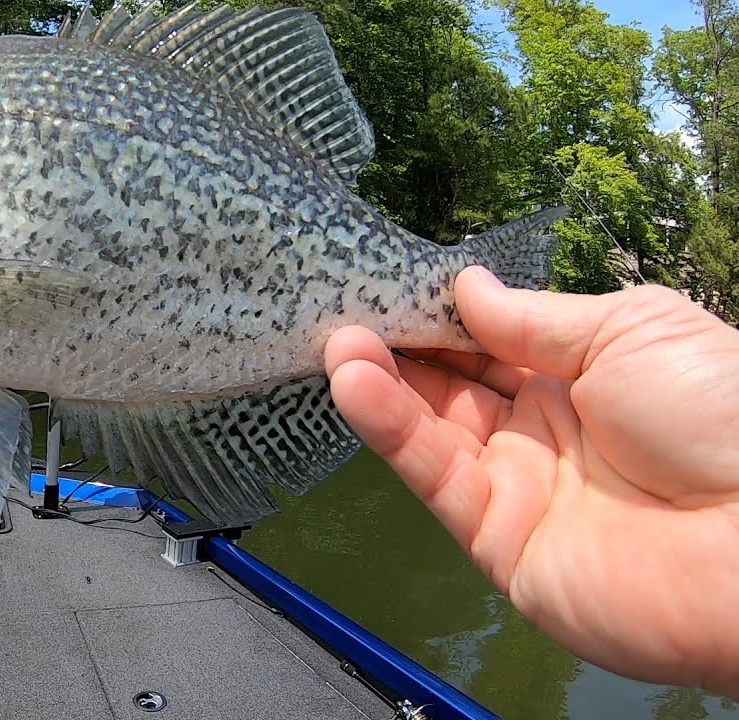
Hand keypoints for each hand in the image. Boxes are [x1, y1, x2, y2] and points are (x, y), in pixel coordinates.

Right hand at [325, 267, 738, 697]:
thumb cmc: (720, 416)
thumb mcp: (631, 332)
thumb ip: (535, 319)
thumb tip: (466, 286)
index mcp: (584, 378)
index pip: (489, 343)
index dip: (438, 314)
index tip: (387, 282)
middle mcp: (543, 432)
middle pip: (451, 385)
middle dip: (398, 345)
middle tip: (343, 307)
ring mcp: (518, 488)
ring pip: (432, 430)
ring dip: (379, 383)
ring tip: (337, 341)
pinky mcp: (497, 540)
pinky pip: (435, 477)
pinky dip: (391, 431)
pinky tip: (355, 383)